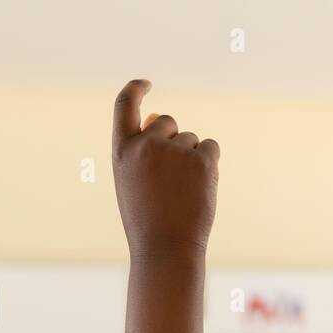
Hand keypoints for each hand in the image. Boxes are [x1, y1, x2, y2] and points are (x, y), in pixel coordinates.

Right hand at [111, 79, 219, 258]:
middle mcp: (147, 144)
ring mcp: (175, 150)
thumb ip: (141, 148)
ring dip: (191, 159)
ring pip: (191, 139)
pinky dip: (209, 163)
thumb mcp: (134, 181)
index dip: (136, 89)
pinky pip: (210, 147)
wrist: (166, 248)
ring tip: (182, 192)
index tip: (146, 83)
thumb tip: (159, 116)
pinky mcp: (202, 160)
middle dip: (174, 141)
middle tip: (171, 179)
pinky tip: (200, 187)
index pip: (124, 104)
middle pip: (168, 122)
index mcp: (123, 150)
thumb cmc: (147, 218)